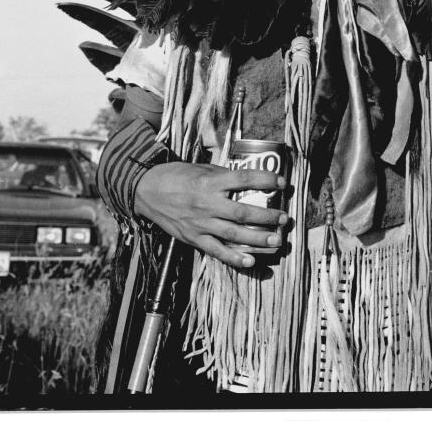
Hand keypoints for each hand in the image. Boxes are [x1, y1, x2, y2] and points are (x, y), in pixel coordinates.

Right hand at [134, 162, 287, 268]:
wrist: (148, 190)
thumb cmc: (178, 176)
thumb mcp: (203, 169)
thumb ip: (225, 176)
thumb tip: (252, 179)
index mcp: (211, 182)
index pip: (244, 179)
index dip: (265, 180)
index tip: (283, 183)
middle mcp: (207, 203)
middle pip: (242, 212)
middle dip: (267, 216)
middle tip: (284, 219)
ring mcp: (200, 223)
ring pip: (233, 234)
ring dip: (257, 239)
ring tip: (276, 241)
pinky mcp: (194, 238)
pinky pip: (216, 251)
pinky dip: (234, 258)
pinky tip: (251, 261)